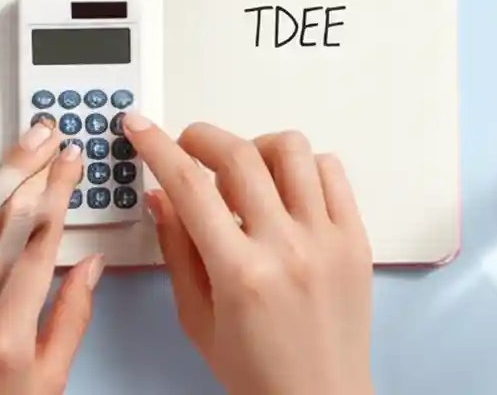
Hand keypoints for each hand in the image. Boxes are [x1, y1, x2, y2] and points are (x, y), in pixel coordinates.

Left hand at [0, 124, 104, 394]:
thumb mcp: (51, 382)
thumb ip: (71, 318)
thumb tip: (89, 264)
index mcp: (8, 338)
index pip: (39, 243)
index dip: (57, 193)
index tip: (70, 163)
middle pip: (0, 223)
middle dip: (27, 171)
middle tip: (45, 137)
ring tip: (15, 157)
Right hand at [122, 114, 373, 394]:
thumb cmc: (256, 371)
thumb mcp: (196, 318)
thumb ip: (177, 250)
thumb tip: (160, 195)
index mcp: (240, 273)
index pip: (189, 186)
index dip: (157, 146)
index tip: (140, 126)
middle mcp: (287, 248)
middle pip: (239, 155)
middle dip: (201, 137)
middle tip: (187, 147)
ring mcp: (328, 239)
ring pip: (292, 150)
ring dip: (256, 147)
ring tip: (243, 172)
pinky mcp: (356, 239)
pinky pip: (332, 172)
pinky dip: (301, 167)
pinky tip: (285, 190)